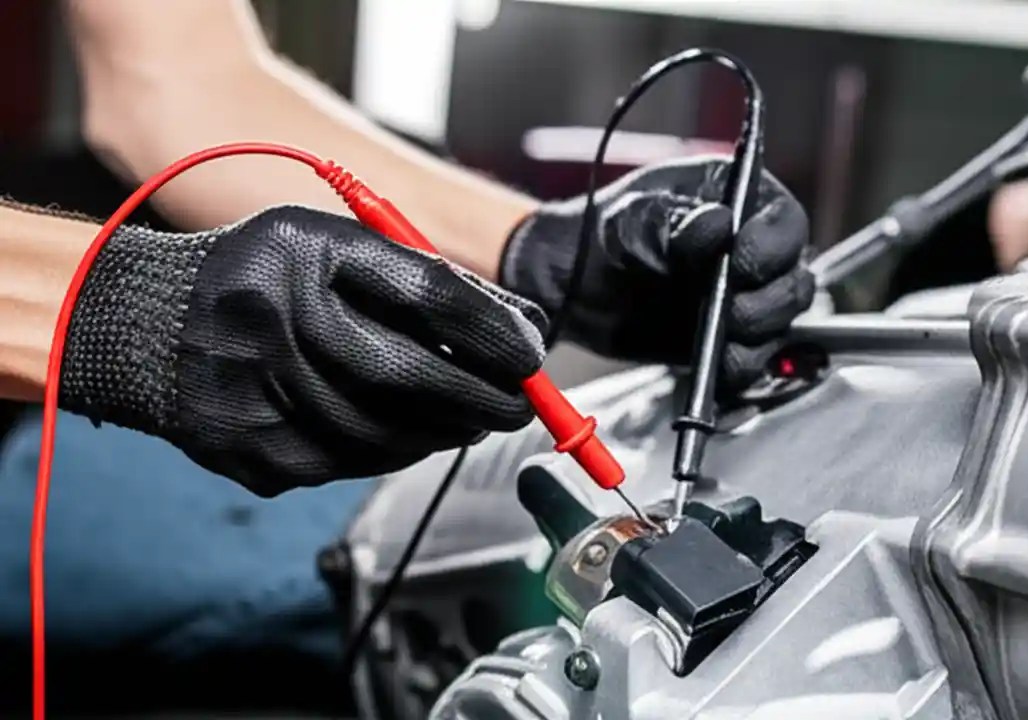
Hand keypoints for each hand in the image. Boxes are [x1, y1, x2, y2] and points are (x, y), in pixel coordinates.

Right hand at [59, 206, 546, 495]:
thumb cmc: (266, 277)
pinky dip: (389, 451)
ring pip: (387, 435)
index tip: (532, 355)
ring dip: (441, 431)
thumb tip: (523, 329)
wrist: (144, 324)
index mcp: (306, 253)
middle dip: (483, 398)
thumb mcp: (336, 246)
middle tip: (516, 405)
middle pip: (411, 376)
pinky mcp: (247, 450)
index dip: (495, 331)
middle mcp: (275, 320)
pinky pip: (350, 466)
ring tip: (461, 416)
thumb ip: (426, 279)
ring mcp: (255, 392)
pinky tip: (397, 430)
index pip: (428, 295)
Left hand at [501, 156, 813, 390]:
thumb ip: (669, 221)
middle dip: (768, 303)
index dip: (773, 246)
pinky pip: (755, 359)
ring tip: (718, 342)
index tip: (740, 265)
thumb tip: (717, 226)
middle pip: (794, 279)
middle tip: (730, 313)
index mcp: (737, 200)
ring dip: (757, 339)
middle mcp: (751, 248)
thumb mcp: (627, 219)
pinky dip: (741, 368)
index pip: (785, 221)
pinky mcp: (729, 338)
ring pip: (781, 323)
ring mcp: (743, 296)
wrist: (573, 286)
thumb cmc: (600, 234)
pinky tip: (716, 367)